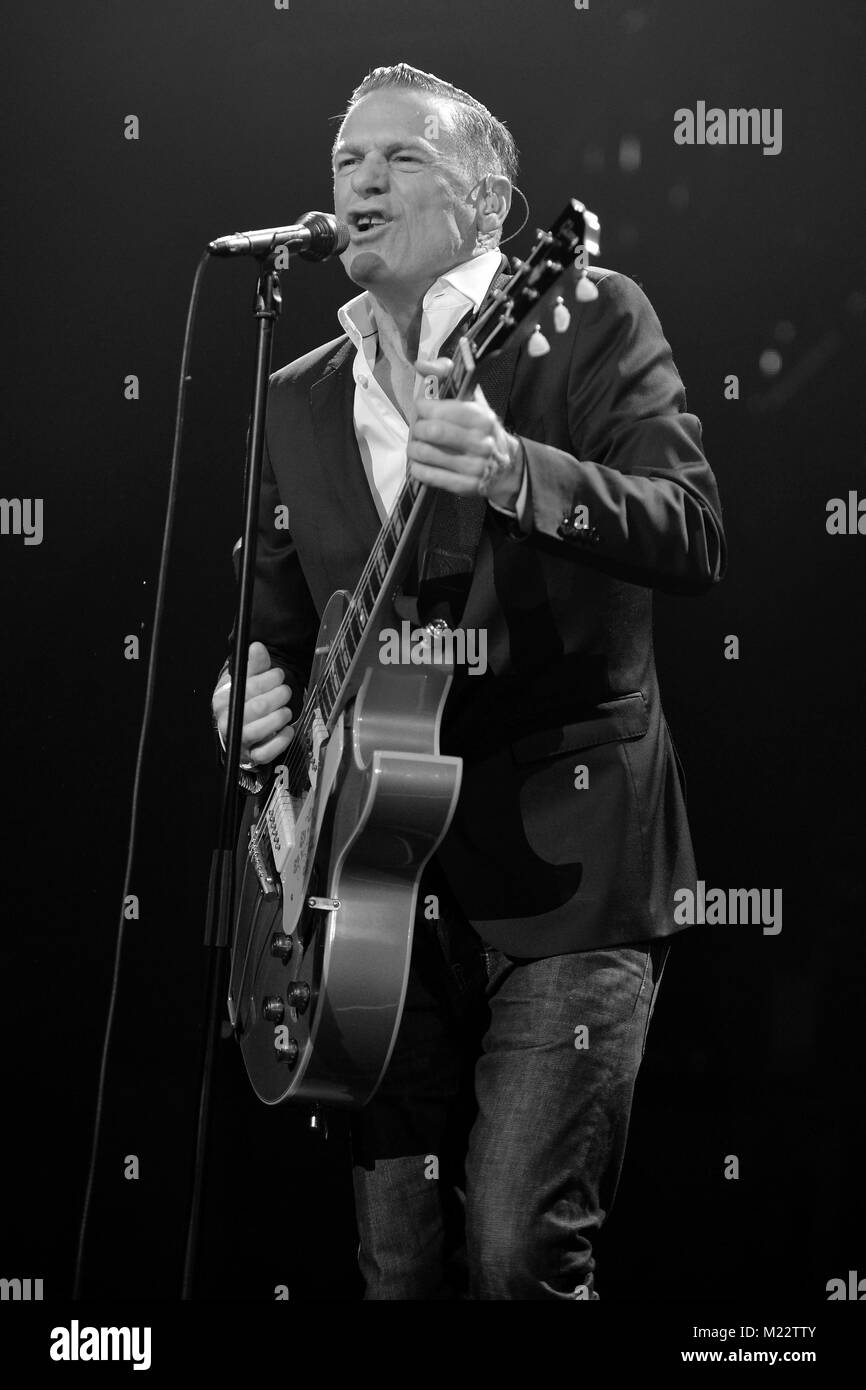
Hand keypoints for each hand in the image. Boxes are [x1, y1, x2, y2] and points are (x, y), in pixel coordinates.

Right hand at [211, 641, 294, 765]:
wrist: (240, 726)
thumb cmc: (245, 701)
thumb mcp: (248, 679)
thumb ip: (254, 664)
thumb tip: (257, 647)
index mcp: (223, 699)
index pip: (246, 688)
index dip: (267, 680)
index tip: (278, 675)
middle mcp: (227, 720)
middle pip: (255, 709)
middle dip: (277, 697)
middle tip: (286, 692)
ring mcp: (238, 739)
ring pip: (258, 731)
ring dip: (278, 718)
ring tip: (286, 710)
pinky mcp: (250, 755)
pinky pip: (265, 753)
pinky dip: (280, 741)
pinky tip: (287, 730)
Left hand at [408, 356, 523, 510]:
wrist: (508, 467)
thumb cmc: (482, 428)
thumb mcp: (472, 399)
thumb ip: (446, 376)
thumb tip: (420, 364)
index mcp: (480, 417)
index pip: (436, 409)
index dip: (421, 407)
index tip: (423, 409)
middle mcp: (479, 442)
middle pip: (429, 431)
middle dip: (416, 429)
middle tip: (419, 430)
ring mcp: (473, 467)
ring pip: (425, 454)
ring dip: (414, 449)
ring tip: (417, 446)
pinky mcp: (464, 486)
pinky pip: (427, 475)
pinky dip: (418, 468)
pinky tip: (422, 463)